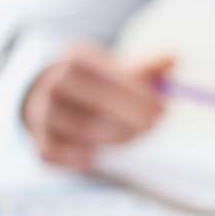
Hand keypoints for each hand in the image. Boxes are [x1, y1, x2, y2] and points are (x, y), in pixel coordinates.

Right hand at [23, 45, 169, 172]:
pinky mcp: (38, 140)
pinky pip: (57, 152)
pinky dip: (78, 157)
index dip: (136, 94)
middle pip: (94, 103)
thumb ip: (146, 68)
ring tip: (135, 136)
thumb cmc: (94, 82)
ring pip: (81, 130)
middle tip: (153, 126)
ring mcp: (42, 112)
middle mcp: (53, 84)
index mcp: (76, 60)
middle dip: (129, 117)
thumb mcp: (116, 69)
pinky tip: (99, 156)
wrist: (48, 94)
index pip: (107, 76)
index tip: (162, 108)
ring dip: (113, 137)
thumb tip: (175, 57)